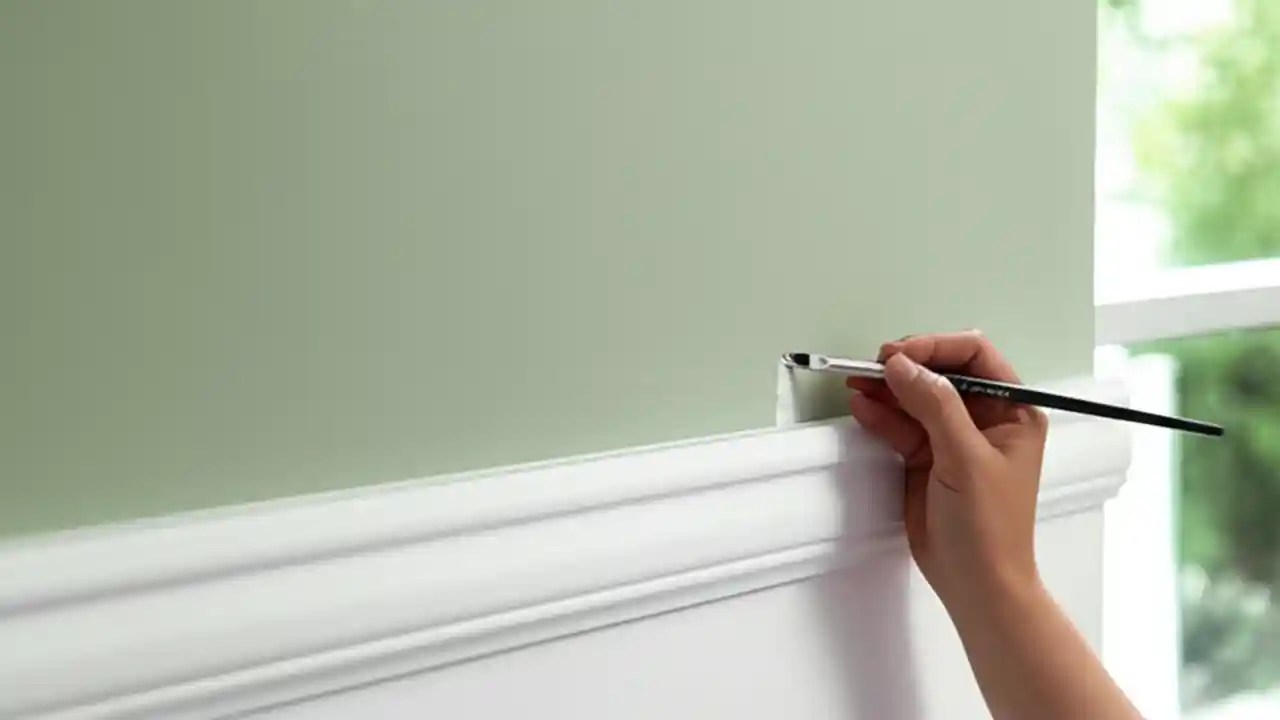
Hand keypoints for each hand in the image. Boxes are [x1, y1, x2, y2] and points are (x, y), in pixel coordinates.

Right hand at [846, 331, 1047, 611]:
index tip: (899, 355)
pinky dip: (881, 414)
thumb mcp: (965, 459)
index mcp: (1012, 410)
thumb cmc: (988, 525)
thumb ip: (934, 406)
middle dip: (907, 367)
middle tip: (872, 367)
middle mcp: (984, 418)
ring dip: (887, 389)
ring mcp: (953, 438)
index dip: (936, 348)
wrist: (976, 584)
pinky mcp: (926, 458)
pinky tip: (861, 406)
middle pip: (941, 373)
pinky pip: (901, 425)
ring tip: (856, 383)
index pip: (975, 356)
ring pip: (916, 397)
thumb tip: (900, 365)